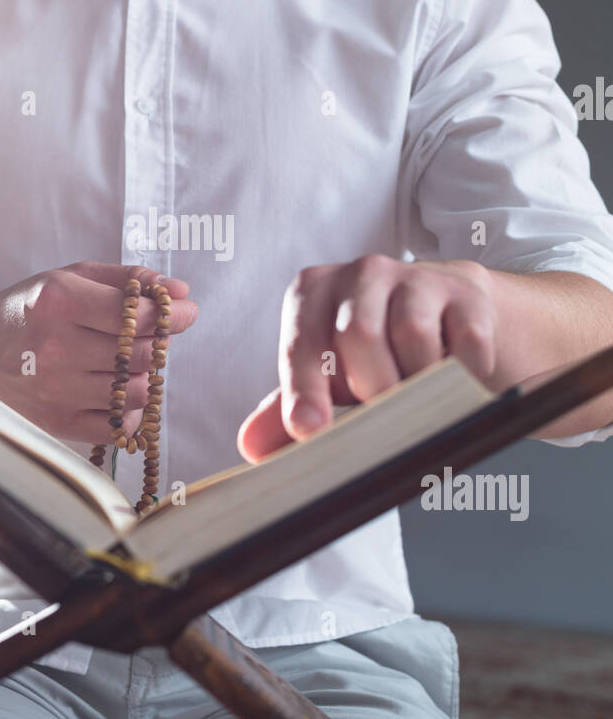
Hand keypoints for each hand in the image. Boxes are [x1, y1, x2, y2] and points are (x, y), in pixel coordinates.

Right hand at [0, 262, 198, 446]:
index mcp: (59, 300)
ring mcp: (55, 389)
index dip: (171, 315)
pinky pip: (117, 426)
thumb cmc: (22, 310)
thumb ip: (126, 280)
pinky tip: (114, 394)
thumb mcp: (67, 278)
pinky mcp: (54, 423)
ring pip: (136, 392)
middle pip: (142, 355)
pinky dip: (128, 413)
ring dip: (143, 379)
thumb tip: (180, 291)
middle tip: (147, 339)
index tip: (185, 312)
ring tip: (125, 366)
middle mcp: (56, 346)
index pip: (137, 316)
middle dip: (156, 345)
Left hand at [237, 255, 495, 463]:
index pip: (303, 342)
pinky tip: (454, 385)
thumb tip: (251, 445)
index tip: (308, 429)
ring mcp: (418, 278)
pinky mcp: (467, 296)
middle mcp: (361, 273)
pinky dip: (461, 377)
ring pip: (414, 338)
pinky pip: (465, 346)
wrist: (446, 315)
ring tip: (417, 402)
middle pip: (359, 335)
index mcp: (313, 293)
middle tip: (382, 419)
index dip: (303, 388)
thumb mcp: (325, 377)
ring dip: (416, 384)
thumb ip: (284, 410)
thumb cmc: (371, 353)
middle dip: (371, 388)